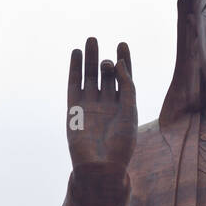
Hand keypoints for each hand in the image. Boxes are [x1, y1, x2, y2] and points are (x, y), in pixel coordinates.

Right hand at [67, 38, 136, 174]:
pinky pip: (74, 85)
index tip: (122, 43)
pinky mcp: (75, 109)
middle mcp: (107, 104)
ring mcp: (90, 106)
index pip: (124, 78)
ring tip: (90, 40)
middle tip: (100, 41)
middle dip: (104, 58)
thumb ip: (127, 86)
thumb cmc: (120, 143)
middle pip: (106, 76)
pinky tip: (76, 54)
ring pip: (90, 77)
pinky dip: (75, 69)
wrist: (101, 165)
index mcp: (124, 106)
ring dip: (90, 59)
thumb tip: (119, 63)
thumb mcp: (130, 110)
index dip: (124, 61)